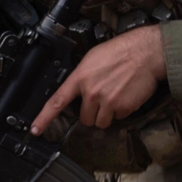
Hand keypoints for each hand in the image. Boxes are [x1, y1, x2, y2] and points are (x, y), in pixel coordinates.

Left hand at [30, 25, 166, 135]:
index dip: (44, 118)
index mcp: (80, 77)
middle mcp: (91, 92)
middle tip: (103, 98)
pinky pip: (118, 118)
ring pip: (101, 122)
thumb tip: (79, 89)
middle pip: (85, 118)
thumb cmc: (122, 51)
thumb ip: (83, 76)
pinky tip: (126, 95)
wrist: (146, 53)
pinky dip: (122, 111)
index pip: (57, 102)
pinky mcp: (122, 108)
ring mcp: (107, 101)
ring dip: (107, 115)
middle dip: (93, 113)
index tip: (35, 130)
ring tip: (116, 96)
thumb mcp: (93, 58)